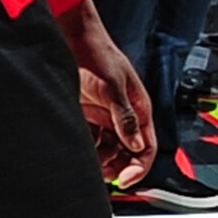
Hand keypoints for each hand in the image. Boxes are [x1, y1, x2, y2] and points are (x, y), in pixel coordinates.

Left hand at [63, 4, 156, 186]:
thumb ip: (125, 117)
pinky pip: (90, 141)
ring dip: (101, 159)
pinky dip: (86, 147)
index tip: (127, 180)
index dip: (139, 167)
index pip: (147, 147)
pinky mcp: (86, 116)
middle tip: (105, 173)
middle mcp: (124, 117)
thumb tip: (136, 146)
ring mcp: (105, 117)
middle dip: (119, 166)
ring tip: (90, 158)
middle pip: (128, 154)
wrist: (71, 38)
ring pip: (108, 151)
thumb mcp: (113, 86)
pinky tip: (79, 143)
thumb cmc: (97, 54)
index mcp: (139, 109)